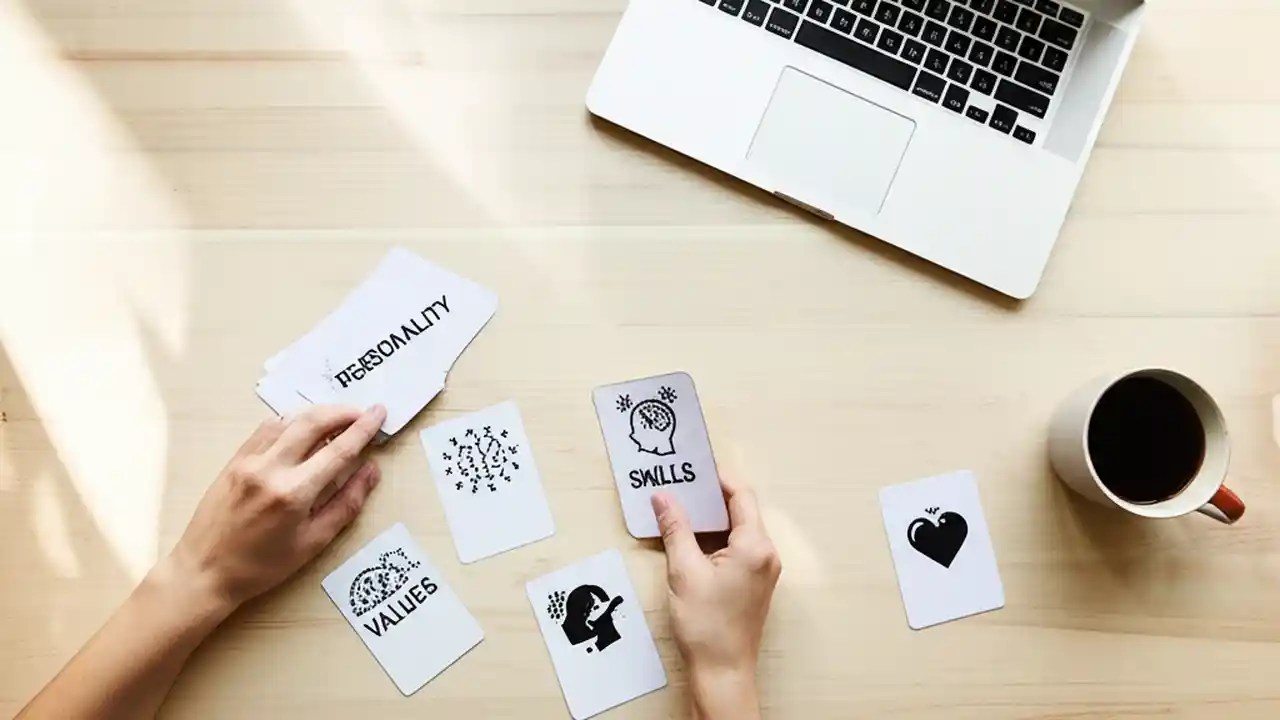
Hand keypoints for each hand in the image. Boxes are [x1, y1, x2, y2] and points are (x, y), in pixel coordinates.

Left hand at [165, 404, 386, 611]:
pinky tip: (302, 429)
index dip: (363, 428)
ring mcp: (248, 461)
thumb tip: (371, 471)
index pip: (338, 449)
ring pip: (289, 419)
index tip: (379, 413)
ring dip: (317, 413)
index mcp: (294, 493)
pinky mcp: (234, 460)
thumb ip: (346, 503)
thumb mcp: (313, 543)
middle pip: (313, 422)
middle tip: (362, 413)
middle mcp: (270, 469)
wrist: (204, 572)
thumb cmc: (262, 566)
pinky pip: (266, 428)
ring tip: (336, 420)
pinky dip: (290, 421)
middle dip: (342, 412)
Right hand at [651, 476, 780, 718]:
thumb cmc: (706, 625)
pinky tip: (693, 539)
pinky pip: (740, 546)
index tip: (695, 469)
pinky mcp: (756, 581)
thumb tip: (664, 496)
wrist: (723, 670)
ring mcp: (764, 569)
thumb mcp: (683, 570)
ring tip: (683, 510)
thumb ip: (675, 528)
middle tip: (682, 486)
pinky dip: (719, 537)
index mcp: (754, 546)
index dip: (719, 478)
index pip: (742, 495)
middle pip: (743, 509)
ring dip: (714, 518)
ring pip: (741, 528)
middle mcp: (767, 553)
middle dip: (712, 496)